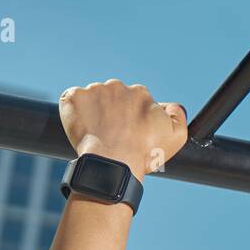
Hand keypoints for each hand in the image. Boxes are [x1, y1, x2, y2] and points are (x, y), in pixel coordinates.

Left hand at [59, 80, 186, 181]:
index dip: (132, 117)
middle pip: (113, 97)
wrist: (114, 163)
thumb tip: (172, 106)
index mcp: (140, 93)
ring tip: (98, 135)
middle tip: (113, 135)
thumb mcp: (177, 136)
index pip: (135, 101)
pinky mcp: (73, 98)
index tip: (130, 132)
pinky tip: (83, 128)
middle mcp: (117, 86)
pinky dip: (74, 112)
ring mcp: (93, 91)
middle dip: (113, 112)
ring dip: (94, 112)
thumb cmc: (145, 153)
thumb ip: (178, 115)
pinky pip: (71, 100)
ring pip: (93, 99)